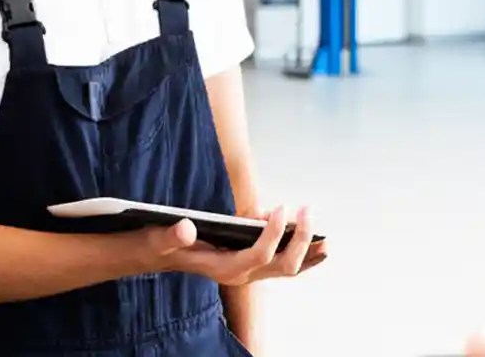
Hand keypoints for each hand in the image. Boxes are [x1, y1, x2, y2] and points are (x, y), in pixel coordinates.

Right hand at [157, 206, 327, 285]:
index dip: (272, 234)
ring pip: (287, 269)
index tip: (279, 209)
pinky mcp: (250, 264)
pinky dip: (302, 255)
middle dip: (299, 241)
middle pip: (281, 265)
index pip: (258, 255)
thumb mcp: (158, 238)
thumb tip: (185, 228)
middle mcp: (240, 274)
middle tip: (306, 212)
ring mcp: (247, 272)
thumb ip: (170, 236)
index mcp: (223, 268)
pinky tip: (317, 244)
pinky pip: (282, 264)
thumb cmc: (161, 244)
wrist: (159, 255)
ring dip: (307, 251)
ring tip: (326, 238)